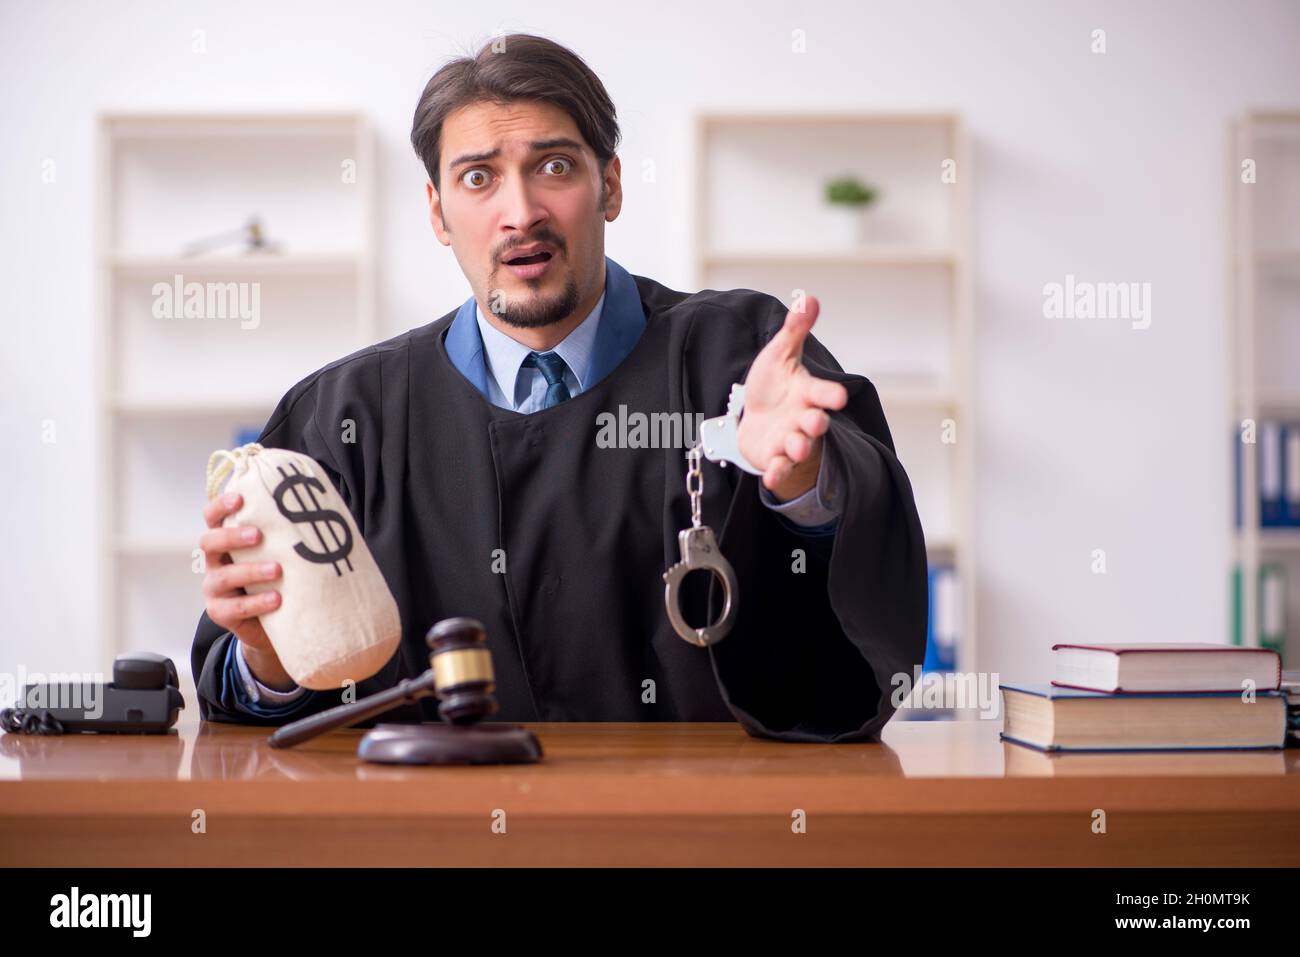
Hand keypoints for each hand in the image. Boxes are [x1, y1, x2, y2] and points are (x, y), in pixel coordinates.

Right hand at [200, 493, 293, 688]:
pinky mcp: (221, 613)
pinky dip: (256, 603)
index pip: (213, 517)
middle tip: (258, 535)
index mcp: (228, 541)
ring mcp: (215, 588)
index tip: (240, 499)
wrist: (277, 619)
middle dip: (232, 537)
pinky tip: (276, 598)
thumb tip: (324, 505)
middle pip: (210, 542)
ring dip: (250, 571)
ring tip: (277, 570)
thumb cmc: (281, 576)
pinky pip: (234, 608)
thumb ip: (289, 532)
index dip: (221, 506)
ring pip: (222, 577)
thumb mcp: (282, 552)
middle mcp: (216, 561)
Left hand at [736, 295, 847, 495]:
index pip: (823, 393)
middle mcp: (804, 418)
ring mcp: (791, 440)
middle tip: (816, 422)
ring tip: (796, 444)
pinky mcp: (775, 458)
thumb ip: (794, 330)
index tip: (839, 396)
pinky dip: (777, 473)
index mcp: (807, 393)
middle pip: (816, 423)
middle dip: (816, 423)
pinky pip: (779, 468)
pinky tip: (770, 476)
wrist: (756, 415)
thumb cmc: (773, 384)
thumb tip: (809, 297)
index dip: (830, 394)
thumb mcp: (780, 354)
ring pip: (800, 446)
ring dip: (799, 446)